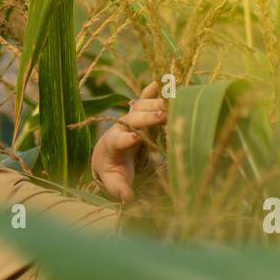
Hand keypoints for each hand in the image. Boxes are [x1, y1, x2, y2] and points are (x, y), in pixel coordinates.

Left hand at [90, 80, 165, 202]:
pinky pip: (144, 98)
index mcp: (112, 145)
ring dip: (155, 103)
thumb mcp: (114, 182)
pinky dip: (152, 90)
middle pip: (132, 118)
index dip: (126, 137)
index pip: (118, 139)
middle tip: (162, 116)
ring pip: (140, 106)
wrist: (108, 154)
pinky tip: (161, 81)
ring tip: (171, 103)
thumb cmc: (114, 171)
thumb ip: (120, 189)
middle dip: (146, 117)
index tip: (135, 137)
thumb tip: (128, 198)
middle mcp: (121, 126)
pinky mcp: (139, 111)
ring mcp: (130, 116)